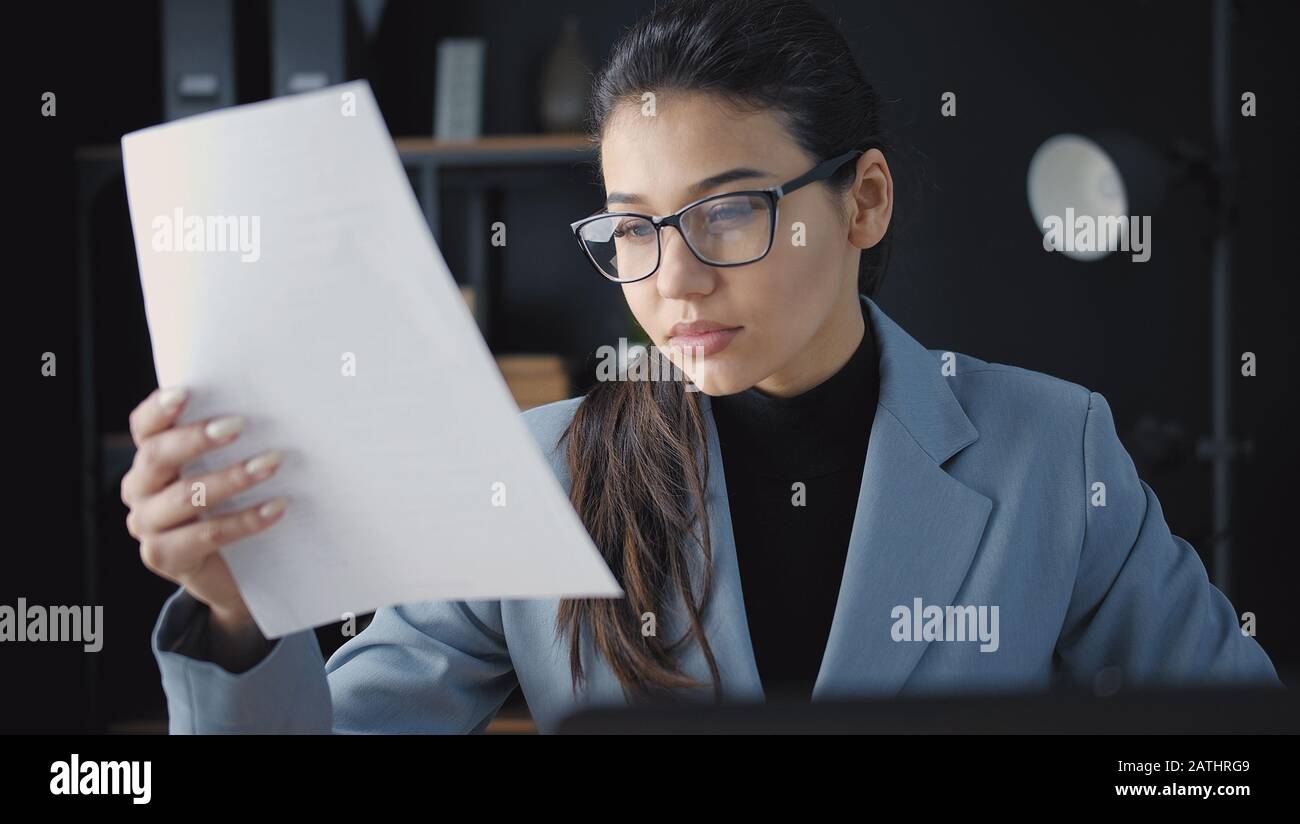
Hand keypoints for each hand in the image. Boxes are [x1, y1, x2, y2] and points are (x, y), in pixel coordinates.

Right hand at [122, 387, 285, 664]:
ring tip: (273, 463)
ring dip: (232, 478)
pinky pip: (206, 535)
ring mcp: (146, 526)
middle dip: (198, 438)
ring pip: (184, 496)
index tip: (186, 393)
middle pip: (156, 457)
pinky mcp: (164, 557)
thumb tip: (273, 404)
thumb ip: (230, 443)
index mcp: (150, 460)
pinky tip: (277, 507)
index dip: (158, 409)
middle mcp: (139, 490)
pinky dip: (245, 520)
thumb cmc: (234, 505)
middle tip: (239, 425)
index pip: (143, 428)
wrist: (234, 574)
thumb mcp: (226, 469)